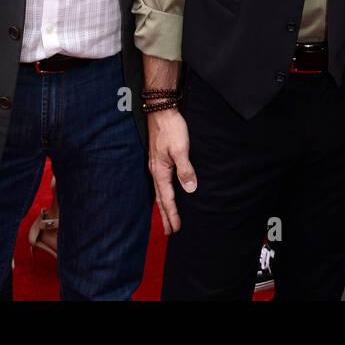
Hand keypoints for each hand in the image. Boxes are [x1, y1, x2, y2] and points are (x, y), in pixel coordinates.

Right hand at [147, 107, 196, 235]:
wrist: (162, 111)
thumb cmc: (172, 129)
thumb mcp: (181, 149)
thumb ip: (185, 170)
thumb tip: (189, 189)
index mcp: (160, 171)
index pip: (167, 199)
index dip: (172, 214)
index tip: (176, 229)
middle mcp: (155, 171)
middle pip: (160, 199)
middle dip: (165, 216)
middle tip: (169, 232)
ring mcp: (156, 166)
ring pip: (159, 192)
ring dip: (164, 206)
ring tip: (167, 218)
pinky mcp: (159, 160)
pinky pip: (161, 183)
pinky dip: (163, 194)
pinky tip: (166, 194)